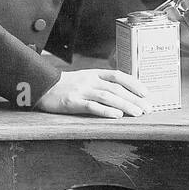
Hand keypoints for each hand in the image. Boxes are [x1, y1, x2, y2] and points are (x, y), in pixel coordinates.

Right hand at [36, 68, 150, 117]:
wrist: (41, 86)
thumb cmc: (67, 86)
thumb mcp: (85, 79)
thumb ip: (102, 84)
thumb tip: (124, 94)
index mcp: (95, 73)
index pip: (119, 76)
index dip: (134, 83)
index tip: (146, 93)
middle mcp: (90, 80)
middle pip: (116, 89)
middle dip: (134, 99)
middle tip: (148, 108)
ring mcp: (81, 91)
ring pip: (107, 97)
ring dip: (125, 105)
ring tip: (137, 113)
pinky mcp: (72, 102)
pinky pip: (91, 106)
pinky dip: (106, 111)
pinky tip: (117, 116)